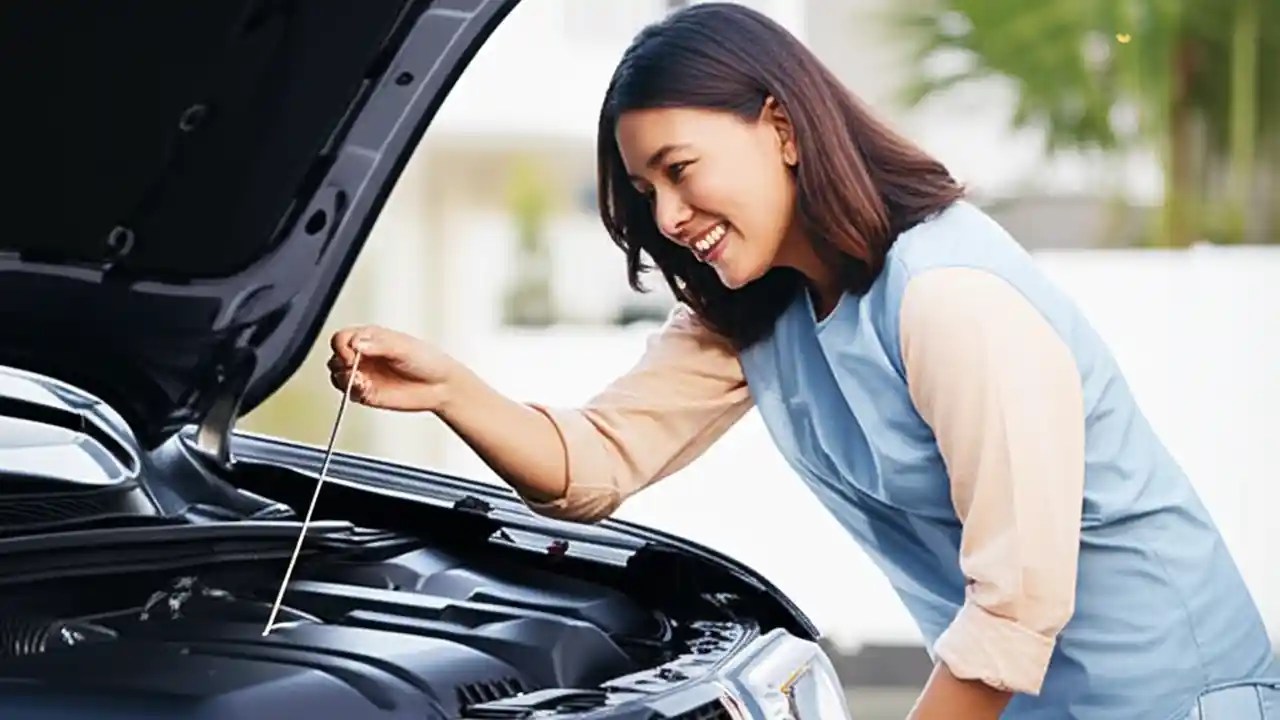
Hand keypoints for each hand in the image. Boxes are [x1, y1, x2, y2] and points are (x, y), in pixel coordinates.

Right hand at [327, 325, 459, 411]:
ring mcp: (363, 375)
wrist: (440, 386)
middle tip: (353, 366)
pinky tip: (365, 388)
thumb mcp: (403, 347)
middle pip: (335, 356)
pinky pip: (348, 393)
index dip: (342, 345)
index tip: (352, 353)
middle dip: (340, 361)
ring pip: (337, 375)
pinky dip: (351, 391)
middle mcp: (363, 356)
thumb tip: (356, 344)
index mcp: (370, 339)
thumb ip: (379, 345)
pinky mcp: (366, 394)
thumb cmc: (427, 361)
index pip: (343, 338)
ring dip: (343, 377)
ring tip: (361, 379)